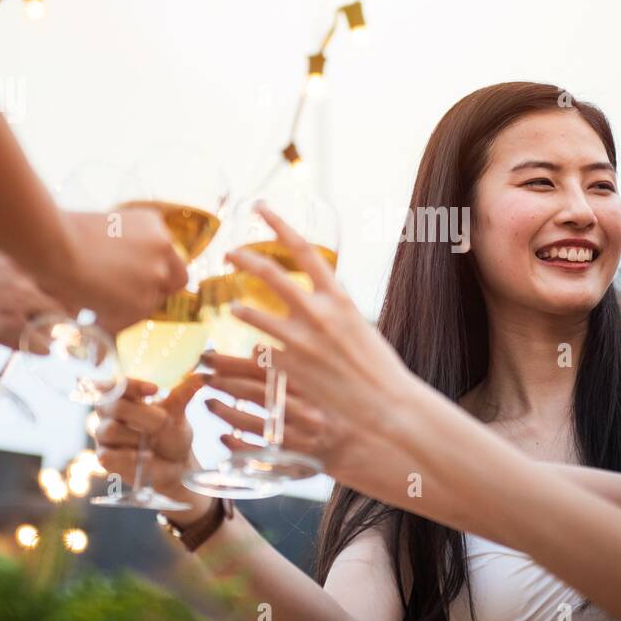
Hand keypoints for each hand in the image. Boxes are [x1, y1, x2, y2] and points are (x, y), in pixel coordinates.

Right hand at [0, 236, 65, 346]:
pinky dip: (37, 349)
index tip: (63, 295)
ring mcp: (19, 297)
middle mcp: (26, 268)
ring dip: (53, 330)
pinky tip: (20, 343)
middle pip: (75, 294)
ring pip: (65, 321)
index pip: (68, 266)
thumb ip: (11, 255)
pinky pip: (44, 346)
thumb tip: (30, 258)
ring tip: (36, 332)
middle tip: (52, 318)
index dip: (70, 285)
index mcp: (20, 246)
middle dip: (69, 309)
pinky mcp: (7, 326)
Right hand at [47, 209, 188, 333]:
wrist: (53, 244)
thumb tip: (117, 271)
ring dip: (126, 308)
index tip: (137, 281)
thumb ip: (122, 247)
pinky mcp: (143, 299)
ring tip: (95, 305)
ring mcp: (156, 274)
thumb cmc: (62, 233)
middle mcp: (163, 246)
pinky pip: (130, 319)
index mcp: (153, 224)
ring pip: (150, 303)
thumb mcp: (103, 228)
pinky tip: (92, 314)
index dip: (155, 271)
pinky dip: (112, 321)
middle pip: (174, 280)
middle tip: (125, 299)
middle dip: (153, 292)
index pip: (168, 255)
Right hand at [92, 374, 210, 524]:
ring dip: (136, 436)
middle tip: (163, 422)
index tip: (155, 389)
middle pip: (110, 405)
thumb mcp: (178, 413)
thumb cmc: (173, 434)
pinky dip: (129, 456)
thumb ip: (183, 394)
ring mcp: (105, 437)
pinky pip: (107, 455)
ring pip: (109, 430)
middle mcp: (109, 414)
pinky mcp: (105, 459)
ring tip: (154, 441)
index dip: (131, 384)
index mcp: (124, 397)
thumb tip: (200, 376)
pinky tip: (147, 456)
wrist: (176, 466)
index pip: (115, 383)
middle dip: (141, 413)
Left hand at [202, 351, 332, 454]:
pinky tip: (224, 436)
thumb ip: (292, 361)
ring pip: (251, 423)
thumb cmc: (345, 402)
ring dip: (224, 412)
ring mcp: (300, 436)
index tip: (208, 357)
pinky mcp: (296, 459)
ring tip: (208, 403)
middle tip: (200, 376)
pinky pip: (258, 453)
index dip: (230, 362)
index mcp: (311, 383)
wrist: (373, 443)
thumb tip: (255, 349)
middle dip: (222, 382)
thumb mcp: (326, 375)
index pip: (261, 367)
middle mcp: (305, 408)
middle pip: (252, 392)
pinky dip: (237, 445)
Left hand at [214, 204, 424, 478]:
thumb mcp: (362, 330)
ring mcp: (301, 344)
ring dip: (239, 308)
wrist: (391, 412)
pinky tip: (235, 355)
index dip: (279, 224)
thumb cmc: (381, 373)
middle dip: (245, 258)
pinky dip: (244, 353)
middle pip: (270, 274)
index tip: (260, 208)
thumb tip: (320, 303)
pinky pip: (257, 356)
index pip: (304, 249)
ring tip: (230, 305)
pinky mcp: (290, 373)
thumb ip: (336, 313)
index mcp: (340, 299)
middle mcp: (318, 316)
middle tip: (230, 253)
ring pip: (254, 314)